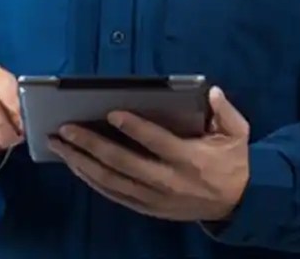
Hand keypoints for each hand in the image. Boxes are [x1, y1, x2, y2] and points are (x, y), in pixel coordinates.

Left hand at [49, 85, 249, 222]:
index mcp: (189, 159)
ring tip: (60, 145)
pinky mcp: (148, 208)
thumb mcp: (237, 134)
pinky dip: (92, 180)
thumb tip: (211, 91)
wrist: (239, 205)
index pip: (157, 142)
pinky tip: (76, 166)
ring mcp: (155, 198)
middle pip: (123, 163)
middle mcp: (168, 181)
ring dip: (82, 163)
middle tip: (66, 128)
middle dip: (90, 145)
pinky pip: (114, 194)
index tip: (111, 113)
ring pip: (111, 181)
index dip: (134, 128)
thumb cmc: (233, 163)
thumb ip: (225, 111)